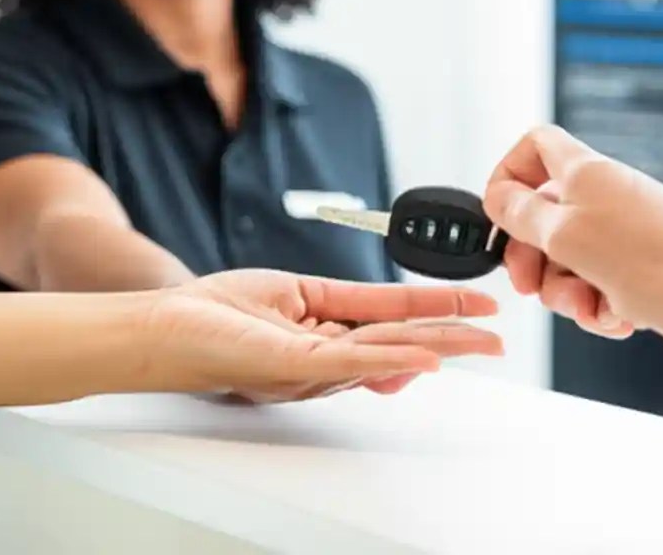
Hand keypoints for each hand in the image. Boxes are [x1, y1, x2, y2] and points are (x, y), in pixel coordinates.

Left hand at [133, 270, 502, 401]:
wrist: (163, 327)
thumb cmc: (215, 313)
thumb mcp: (293, 296)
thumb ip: (343, 310)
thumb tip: (392, 322)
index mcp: (327, 331)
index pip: (395, 318)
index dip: (440, 312)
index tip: (480, 306)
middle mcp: (324, 356)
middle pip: (401, 345)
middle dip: (454, 341)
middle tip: (498, 341)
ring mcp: (311, 364)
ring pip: (387, 353)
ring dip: (437, 346)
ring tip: (478, 342)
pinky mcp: (293, 365)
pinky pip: (351, 361)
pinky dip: (391, 356)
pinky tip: (424, 355)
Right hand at [483, 125, 662, 368]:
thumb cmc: (659, 262)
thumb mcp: (566, 234)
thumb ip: (522, 214)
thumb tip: (497, 197)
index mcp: (586, 174)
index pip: (535, 146)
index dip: (508, 176)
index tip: (499, 217)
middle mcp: (607, 199)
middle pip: (543, 217)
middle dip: (531, 257)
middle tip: (530, 285)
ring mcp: (626, 237)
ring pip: (569, 261)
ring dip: (566, 292)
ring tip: (589, 306)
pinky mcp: (645, 273)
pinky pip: (600, 289)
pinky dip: (599, 308)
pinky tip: (619, 319)